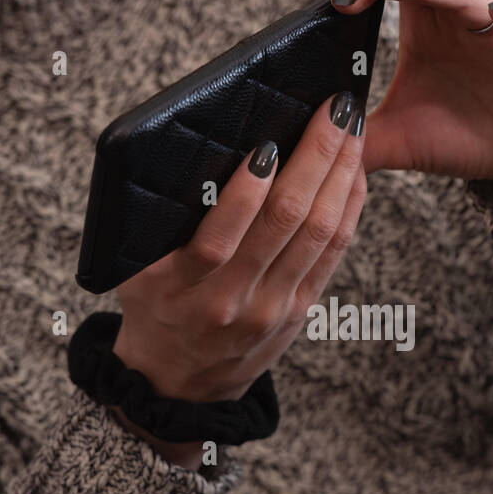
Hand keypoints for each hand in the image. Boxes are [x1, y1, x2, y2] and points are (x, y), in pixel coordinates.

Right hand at [112, 93, 366, 460]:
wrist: (179, 383)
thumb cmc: (155, 309)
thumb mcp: (138, 272)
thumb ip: (164, 226)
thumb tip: (200, 154)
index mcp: (183, 291)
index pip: (219, 239)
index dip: (246, 192)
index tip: (266, 145)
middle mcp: (234, 303)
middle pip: (286, 223)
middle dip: (315, 158)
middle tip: (334, 110)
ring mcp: (275, 309)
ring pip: (320, 233)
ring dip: (341, 174)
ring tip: (351, 126)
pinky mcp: (302, 311)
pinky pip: (334, 252)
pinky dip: (349, 206)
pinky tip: (354, 170)